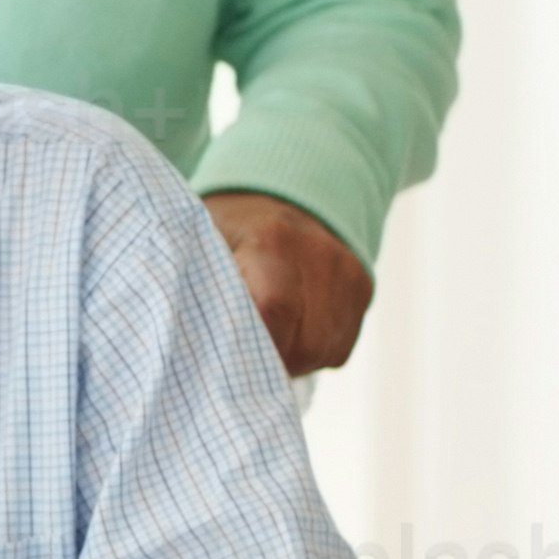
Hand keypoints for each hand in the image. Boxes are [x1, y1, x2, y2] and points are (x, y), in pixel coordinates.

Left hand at [204, 189, 370, 378]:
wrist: (279, 198)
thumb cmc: (228, 230)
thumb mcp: (203, 245)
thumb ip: (204, 286)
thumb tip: (196, 338)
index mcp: (273, 239)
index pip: (275, 312)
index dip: (253, 348)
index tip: (228, 357)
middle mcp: (320, 254)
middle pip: (305, 344)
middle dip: (272, 361)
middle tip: (242, 354)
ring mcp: (348, 272)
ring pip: (323, 351)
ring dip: (291, 360)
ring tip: (264, 339)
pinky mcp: (362, 288)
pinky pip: (337, 348)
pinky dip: (311, 353)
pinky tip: (289, 332)